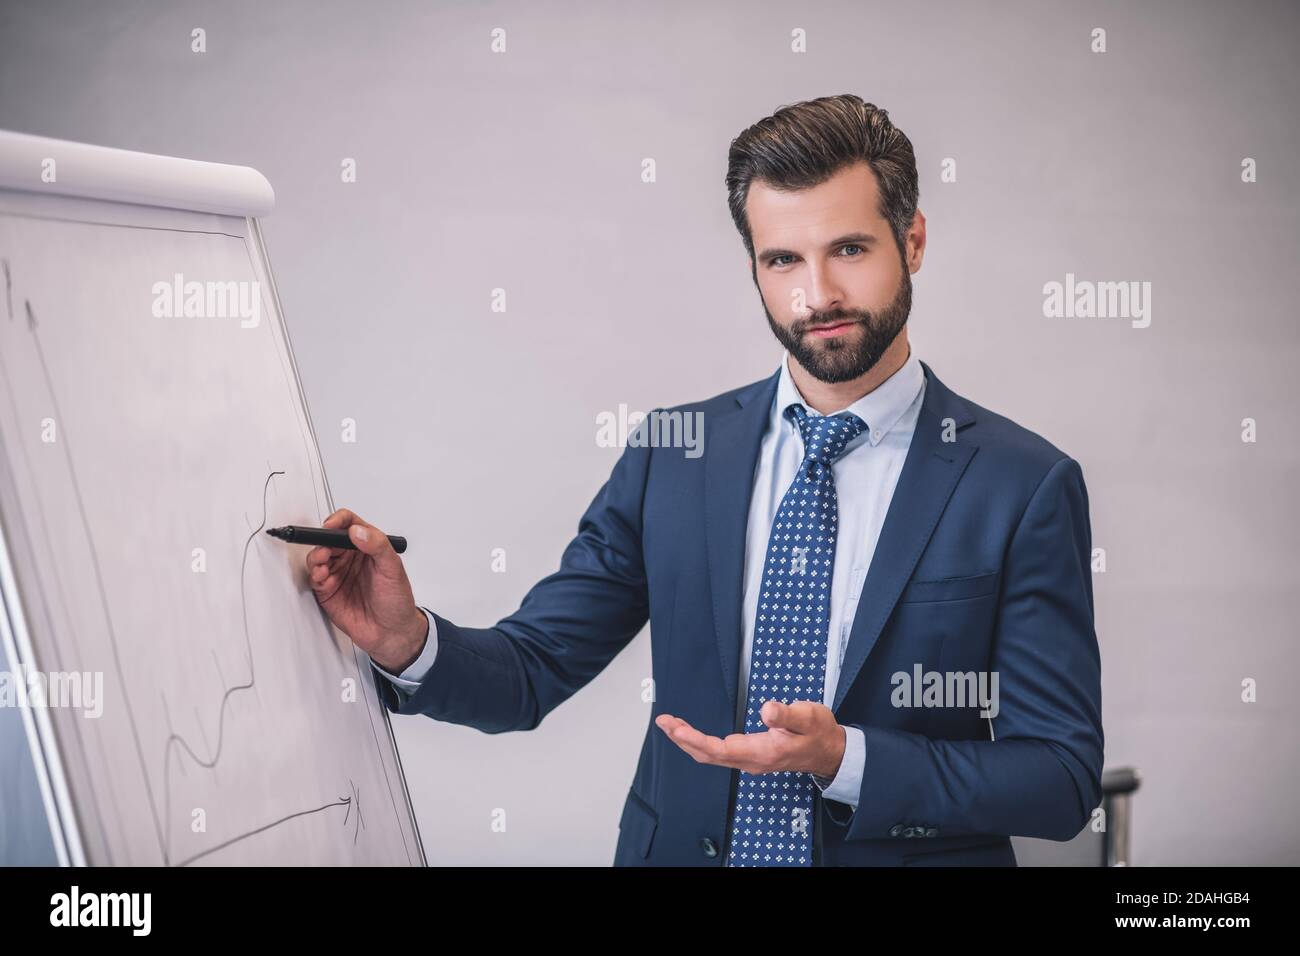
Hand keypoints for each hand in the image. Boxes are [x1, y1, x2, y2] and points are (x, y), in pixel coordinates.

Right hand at [305, 508, 428, 672]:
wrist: (392, 633)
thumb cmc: (397, 601)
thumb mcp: (393, 569)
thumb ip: (377, 546)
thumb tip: (358, 530)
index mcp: (368, 547)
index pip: (349, 524)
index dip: (338, 521)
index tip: (332, 525)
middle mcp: (351, 558)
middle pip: (328, 539)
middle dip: (322, 540)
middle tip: (325, 548)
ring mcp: (338, 574)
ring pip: (318, 557)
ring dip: (316, 556)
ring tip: (323, 562)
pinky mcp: (328, 592)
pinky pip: (314, 578)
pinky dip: (314, 574)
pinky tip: (322, 576)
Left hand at [655, 701, 845, 779]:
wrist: (830, 751)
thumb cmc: (819, 733)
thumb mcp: (808, 717)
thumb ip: (787, 714)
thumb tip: (766, 710)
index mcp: (762, 752)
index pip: (720, 749)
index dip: (694, 740)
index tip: (675, 728)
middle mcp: (752, 760)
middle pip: (708, 755)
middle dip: (683, 740)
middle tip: (664, 722)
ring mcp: (750, 760)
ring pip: (711, 756)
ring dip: (689, 742)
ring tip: (671, 725)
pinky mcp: (751, 755)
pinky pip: (718, 753)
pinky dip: (700, 743)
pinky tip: (692, 734)